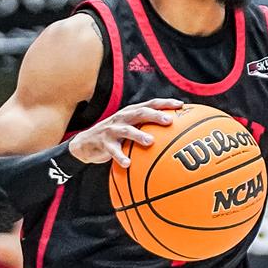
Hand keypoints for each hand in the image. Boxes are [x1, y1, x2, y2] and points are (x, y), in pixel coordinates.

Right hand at [66, 98, 185, 167]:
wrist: (86, 143)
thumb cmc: (115, 137)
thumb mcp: (130, 129)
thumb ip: (147, 129)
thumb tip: (174, 137)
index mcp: (131, 113)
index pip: (150, 104)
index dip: (165, 103)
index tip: (181, 105)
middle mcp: (122, 118)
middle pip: (140, 113)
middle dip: (155, 115)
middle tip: (169, 121)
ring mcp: (112, 129)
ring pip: (127, 130)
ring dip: (139, 135)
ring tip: (150, 142)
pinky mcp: (103, 142)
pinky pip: (113, 150)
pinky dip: (120, 157)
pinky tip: (128, 164)